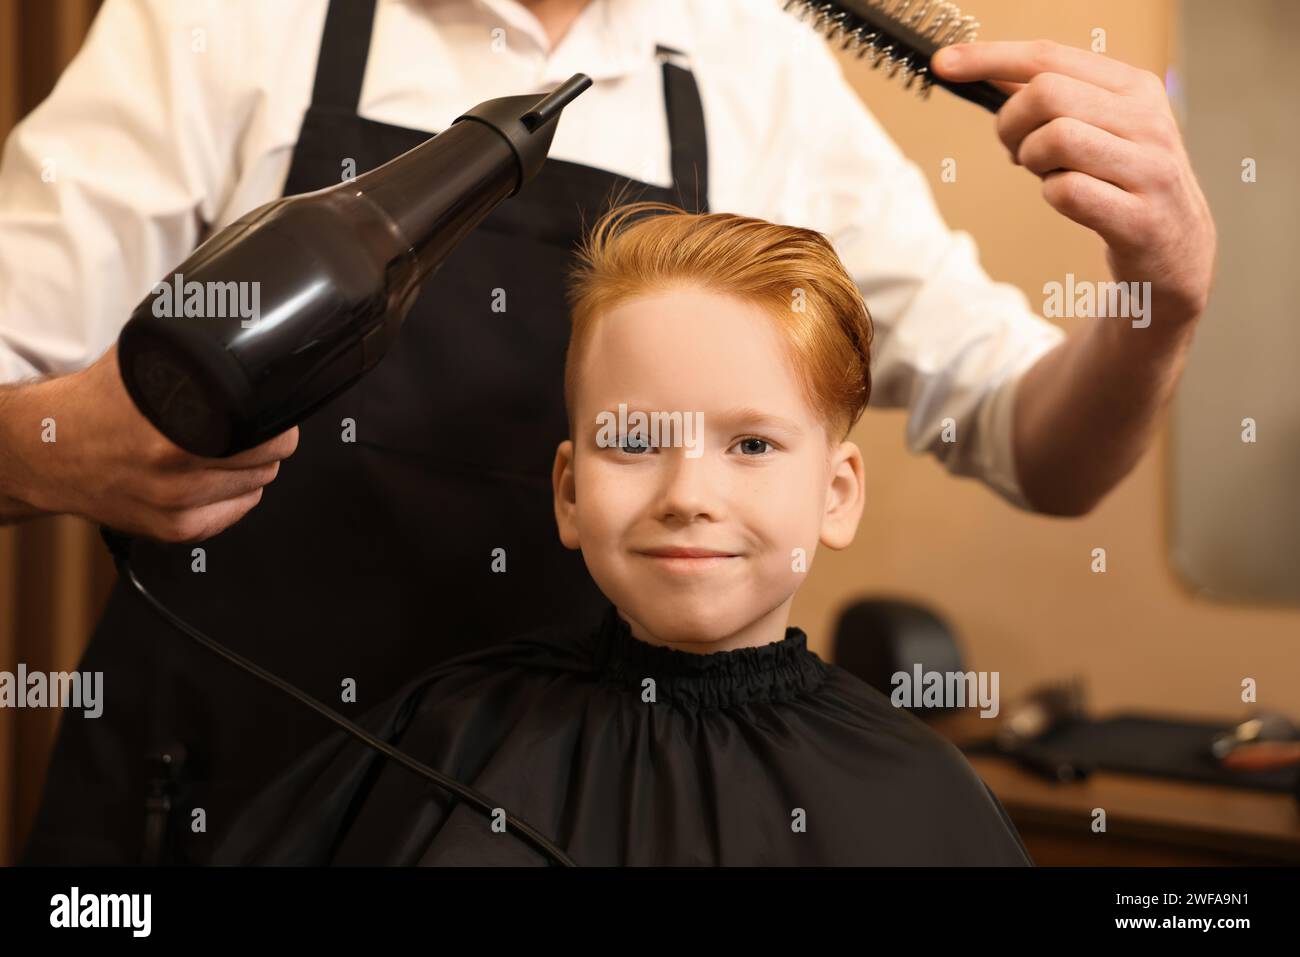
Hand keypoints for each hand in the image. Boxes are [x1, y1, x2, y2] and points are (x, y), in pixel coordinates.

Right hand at [4, 344, 297, 542]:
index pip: (270, 436)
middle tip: (242, 427)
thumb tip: (243, 328)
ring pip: (256, 487)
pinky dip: (232, 495)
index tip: (267, 409)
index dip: (274, 418)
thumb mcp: (147, 359)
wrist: (49, 450)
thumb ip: (195, 348)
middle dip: (263, 442)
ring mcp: (175, 506)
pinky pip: (235, 512)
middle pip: (270, 461)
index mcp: (175, 429)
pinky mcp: (173, 530)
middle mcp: (176, 472)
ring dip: (247, 468)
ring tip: (218, 449)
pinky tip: (210, 475)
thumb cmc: (97, 403)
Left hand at [932, 39, 1216, 326]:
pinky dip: (1052, 197)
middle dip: (1011, 124)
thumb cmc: (1123, 185)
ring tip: (1049, 175)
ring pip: (1055, 139)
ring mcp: (1149, 168)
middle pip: (1046, 94)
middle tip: (1016, 151)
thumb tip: (986, 71)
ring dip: (1033, 162)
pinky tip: (1069, 202)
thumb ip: (1051, 101)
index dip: (989, 57)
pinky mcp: (1140, 217)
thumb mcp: (1097, 129)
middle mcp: (1148, 119)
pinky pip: (1067, 193)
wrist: (1177, 251)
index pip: (1048, 57)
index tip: (943, 63)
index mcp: (1135, 87)